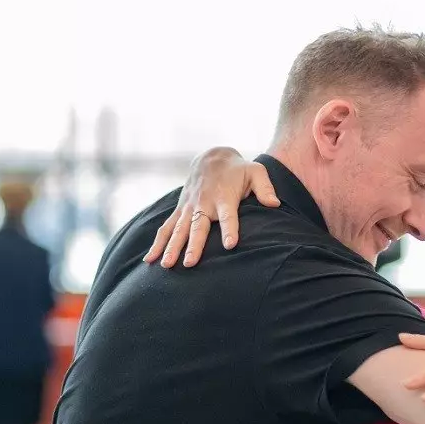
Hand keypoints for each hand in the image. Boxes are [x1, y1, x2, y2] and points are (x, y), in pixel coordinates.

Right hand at [144, 147, 280, 267]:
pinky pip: (166, 228)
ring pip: (178, 230)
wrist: (211, 158)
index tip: (230, 244)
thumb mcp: (256, 172)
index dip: (230, 229)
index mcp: (224, 197)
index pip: (228, 216)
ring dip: (171, 247)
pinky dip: (157, 243)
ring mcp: (189, 208)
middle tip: (190, 263)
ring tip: (166, 266)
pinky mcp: (180, 211)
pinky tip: (149, 260)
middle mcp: (204, 203)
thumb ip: (266, 188)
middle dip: (194, 245)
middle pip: (198, 227)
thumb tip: (275, 204)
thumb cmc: (238, 170)